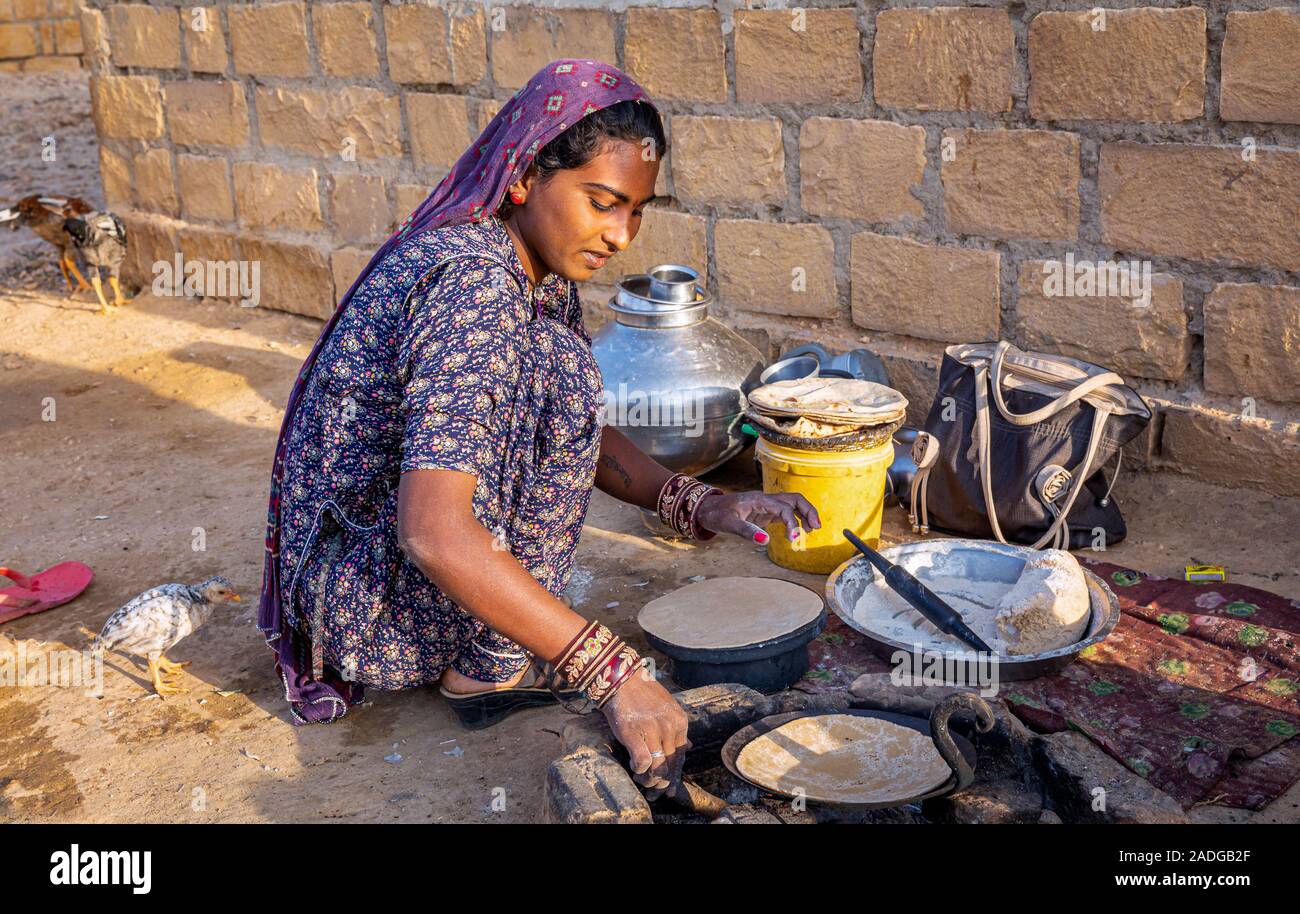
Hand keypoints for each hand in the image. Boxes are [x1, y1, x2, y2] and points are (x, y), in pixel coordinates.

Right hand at [600, 671, 689, 793]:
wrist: (621, 679)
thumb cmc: (642, 694)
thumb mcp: (667, 708)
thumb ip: (677, 728)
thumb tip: (688, 746)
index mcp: (680, 721)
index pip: (681, 756)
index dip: (675, 775)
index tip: (670, 790)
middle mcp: (669, 727)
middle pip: (670, 764)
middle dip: (663, 783)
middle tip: (654, 793)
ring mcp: (652, 730)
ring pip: (658, 767)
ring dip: (650, 779)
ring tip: (642, 781)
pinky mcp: (633, 734)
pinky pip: (642, 761)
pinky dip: (639, 769)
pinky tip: (634, 767)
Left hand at [694, 490, 820, 542]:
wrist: (707, 508)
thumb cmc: (717, 514)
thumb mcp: (729, 524)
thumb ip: (747, 531)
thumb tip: (765, 540)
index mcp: (760, 500)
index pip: (784, 508)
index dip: (792, 523)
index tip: (793, 539)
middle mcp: (766, 500)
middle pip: (795, 499)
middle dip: (808, 511)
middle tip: (816, 527)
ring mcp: (766, 505)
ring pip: (792, 504)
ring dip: (805, 513)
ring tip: (812, 529)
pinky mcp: (765, 512)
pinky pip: (785, 512)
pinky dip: (795, 519)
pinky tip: (799, 530)